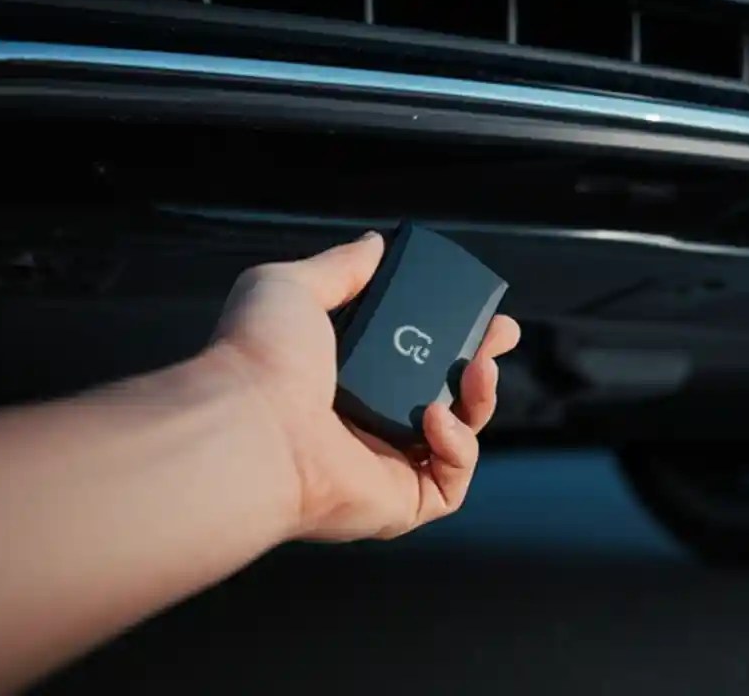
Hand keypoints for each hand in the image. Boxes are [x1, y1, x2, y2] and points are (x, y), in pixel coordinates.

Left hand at [208, 232, 519, 540]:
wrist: (249, 424)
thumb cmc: (259, 360)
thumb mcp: (294, 287)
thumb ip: (340, 267)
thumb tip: (374, 244)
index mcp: (343, 380)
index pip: (414, 360)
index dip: (453, 336)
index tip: (481, 314)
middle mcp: (364, 426)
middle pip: (446, 396)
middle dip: (481, 366)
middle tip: (499, 336)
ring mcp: (383, 467)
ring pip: (458, 440)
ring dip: (480, 401)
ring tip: (479, 370)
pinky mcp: (397, 504)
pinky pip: (450, 485)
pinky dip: (458, 449)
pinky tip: (435, 419)